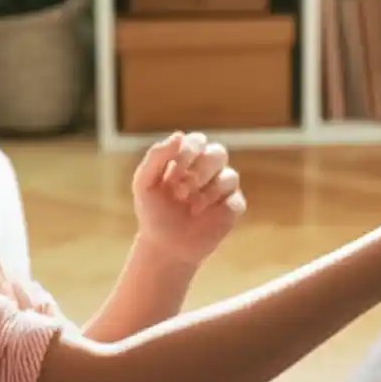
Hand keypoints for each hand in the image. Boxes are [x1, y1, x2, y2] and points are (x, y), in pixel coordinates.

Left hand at [133, 131, 246, 265]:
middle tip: (181, 192)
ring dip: (208, 191)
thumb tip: (179, 135)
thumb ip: (157, 156)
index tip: (172, 175)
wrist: (164, 246)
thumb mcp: (145, 183)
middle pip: (219, 152)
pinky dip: (218, 206)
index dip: (188, 153)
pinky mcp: (232, 208)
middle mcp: (208, 169)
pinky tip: (200, 215)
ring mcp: (222, 188)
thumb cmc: (153, 212)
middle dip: (200, 170)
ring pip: (230, 175)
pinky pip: (235, 200)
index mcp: (187, 158)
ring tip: (190, 207)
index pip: (197, 140)